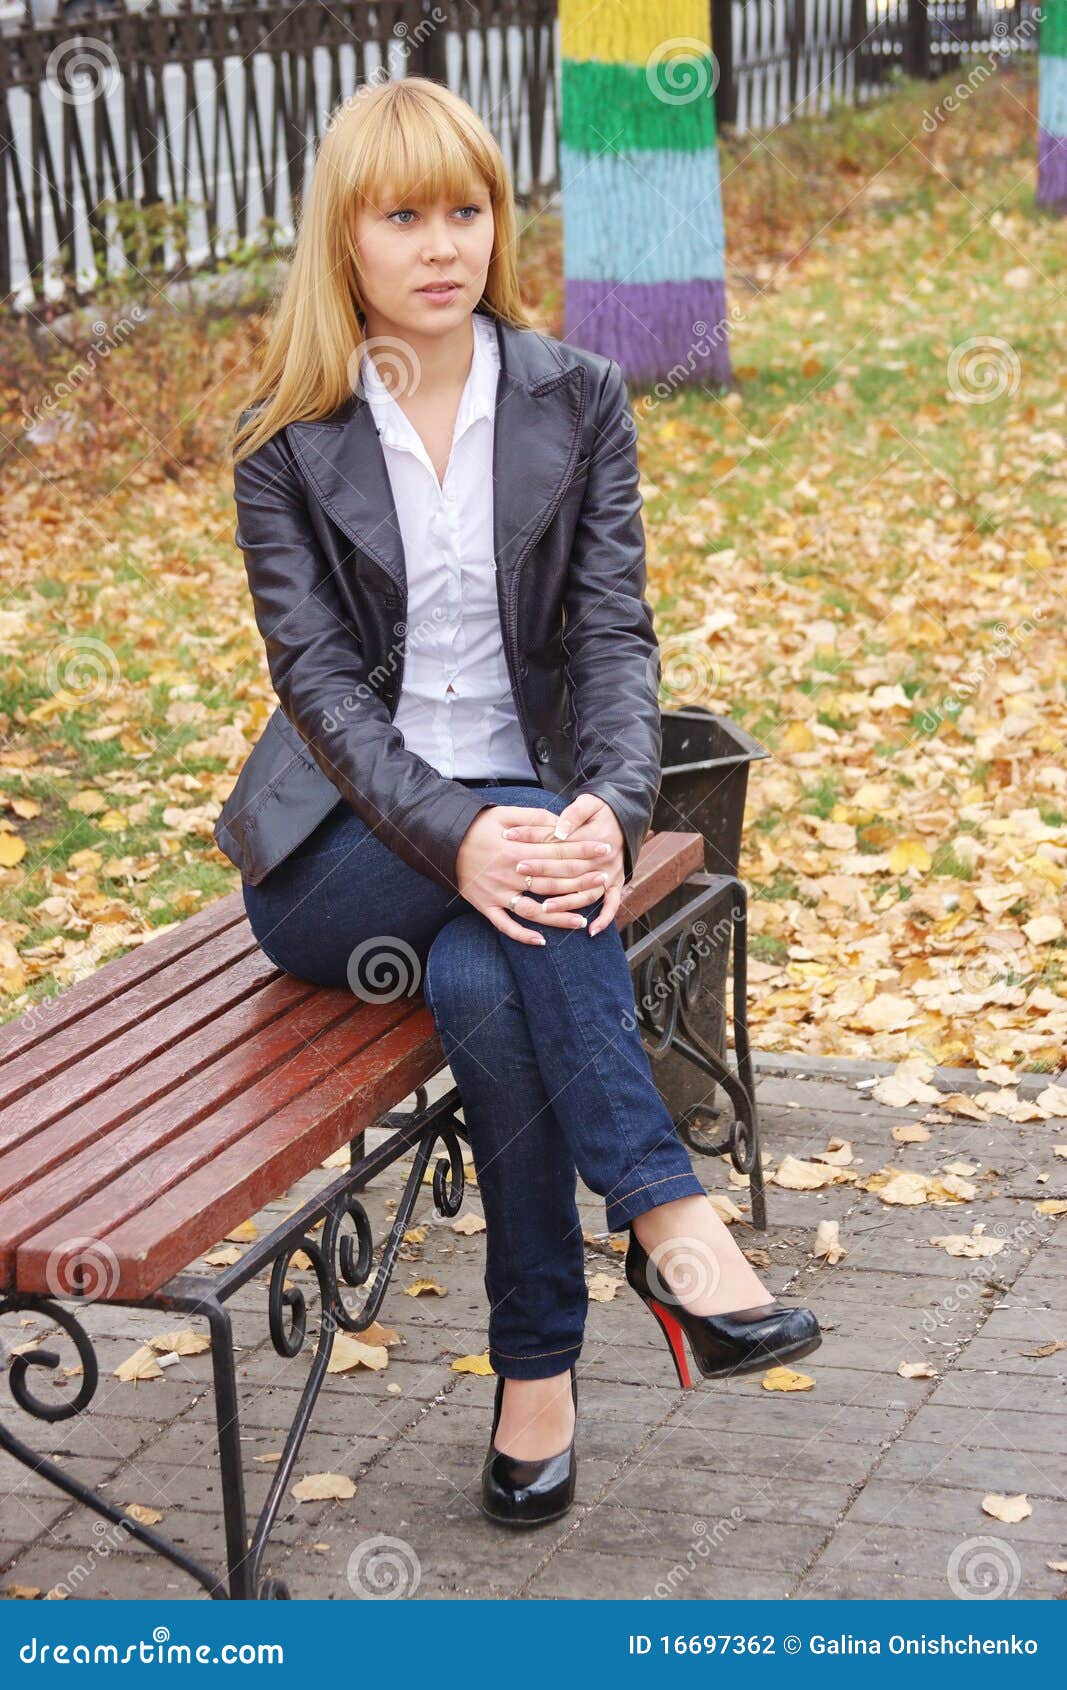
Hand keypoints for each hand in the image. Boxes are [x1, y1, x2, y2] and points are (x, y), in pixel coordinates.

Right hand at [455, 804, 619, 946]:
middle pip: (553, 882)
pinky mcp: (485, 905)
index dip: (584, 850)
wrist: (442, 840)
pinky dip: (522, 935)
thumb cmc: (478, 825)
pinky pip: (505, 925)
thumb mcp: (506, 814)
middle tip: (603, 879)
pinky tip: (541, 942)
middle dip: (581, 881)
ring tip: (582, 921)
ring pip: (534, 910)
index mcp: (517, 850)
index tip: (604, 849)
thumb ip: (536, 819)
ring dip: (559, 917)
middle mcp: (509, 875)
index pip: (559, 852)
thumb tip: (564, 825)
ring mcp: (497, 893)